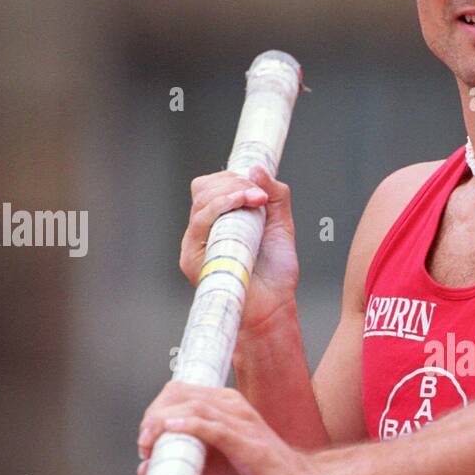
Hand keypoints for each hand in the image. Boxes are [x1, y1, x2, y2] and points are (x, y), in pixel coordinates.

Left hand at [137, 382, 314, 474]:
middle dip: (154, 416)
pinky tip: (171, 432)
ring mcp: (242, 422)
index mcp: (225, 406)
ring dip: (163, 423)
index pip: (179, 391)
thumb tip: (144, 467)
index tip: (144, 440)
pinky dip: (189, 427)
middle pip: (180, 394)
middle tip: (144, 445)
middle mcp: (233, 406)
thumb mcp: (211, 469)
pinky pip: (214, 427)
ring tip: (149, 444)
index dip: (155, 411)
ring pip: (193, 407)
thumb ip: (182, 461)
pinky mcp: (249, 442)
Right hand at [181, 164, 299, 334]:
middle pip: (203, 189)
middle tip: (259, 195)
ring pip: (202, 202)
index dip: (232, 177)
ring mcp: (195, 245)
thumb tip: (255, 168)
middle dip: (233, 182)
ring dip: (231, 192)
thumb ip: (275, 194)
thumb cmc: (275, 272)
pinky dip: (221, 206)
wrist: (274, 306)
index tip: (259, 186)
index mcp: (219, 221)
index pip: (210, 186)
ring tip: (257, 199)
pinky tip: (242, 203)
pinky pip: (201, 223)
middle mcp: (203, 231)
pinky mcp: (192, 259)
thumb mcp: (281, 224)